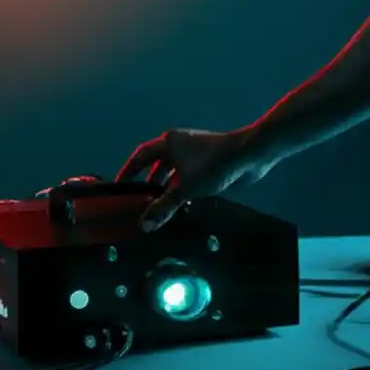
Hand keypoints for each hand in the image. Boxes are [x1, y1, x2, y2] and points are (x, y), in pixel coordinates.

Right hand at [116, 128, 271, 231]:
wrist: (250, 155)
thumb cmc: (215, 165)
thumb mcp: (186, 188)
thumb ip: (164, 207)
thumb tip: (145, 226)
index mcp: (168, 143)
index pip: (140, 156)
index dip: (128, 171)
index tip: (119, 186)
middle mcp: (178, 145)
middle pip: (155, 165)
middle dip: (147, 183)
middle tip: (138, 203)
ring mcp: (193, 154)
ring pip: (173, 173)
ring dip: (166, 189)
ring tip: (158, 208)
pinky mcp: (207, 163)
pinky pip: (186, 177)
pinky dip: (181, 190)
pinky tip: (180, 206)